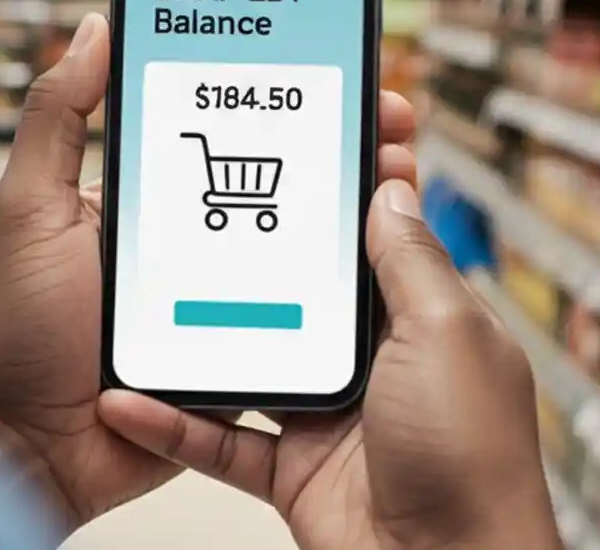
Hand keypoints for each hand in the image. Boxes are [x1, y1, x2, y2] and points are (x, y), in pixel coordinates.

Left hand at [0, 12, 421, 542]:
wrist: (34, 450)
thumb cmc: (19, 334)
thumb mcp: (29, 208)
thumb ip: (57, 118)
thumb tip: (95, 27)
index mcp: (149, 200)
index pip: (227, 133)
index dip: (283, 100)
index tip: (333, 72)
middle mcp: (192, 241)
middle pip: (279, 184)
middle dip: (341, 150)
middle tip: (390, 127)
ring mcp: (219, 297)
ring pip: (300, 247)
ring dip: (354, 215)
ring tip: (398, 179)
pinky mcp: (239, 349)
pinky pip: (298, 316)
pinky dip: (340, 292)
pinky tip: (380, 261)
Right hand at [99, 180, 562, 549]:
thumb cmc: (471, 458)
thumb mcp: (446, 333)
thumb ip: (409, 262)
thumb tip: (390, 186)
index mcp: (419, 317)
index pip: (375, 234)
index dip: (345, 183)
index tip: (303, 133)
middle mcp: (371, 358)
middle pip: (299, 288)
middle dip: (252, 248)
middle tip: (199, 194)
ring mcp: (326, 413)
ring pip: (246, 358)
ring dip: (194, 336)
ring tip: (143, 291)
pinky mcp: (287, 466)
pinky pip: (217, 438)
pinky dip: (172, 421)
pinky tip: (129, 398)